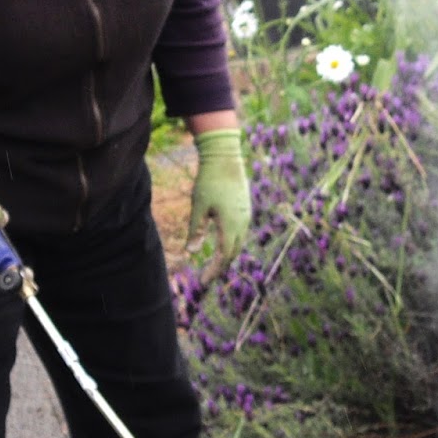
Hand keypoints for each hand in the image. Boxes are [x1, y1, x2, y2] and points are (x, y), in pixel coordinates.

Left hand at [186, 127, 250, 270]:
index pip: (224, 256)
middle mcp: (242, 223)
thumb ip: (196, 230)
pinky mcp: (245, 208)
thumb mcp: (198, 206)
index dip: (214, 270)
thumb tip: (191, 252)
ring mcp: (246, 215)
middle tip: (207, 277)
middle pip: (233, 252)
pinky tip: (221, 243)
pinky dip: (231, 242)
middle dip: (220, 266)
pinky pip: (240, 232)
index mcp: (231, 225)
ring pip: (238, 242)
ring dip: (227, 255)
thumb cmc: (208, 180)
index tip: (203, 281)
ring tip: (214, 264)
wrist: (225, 156)